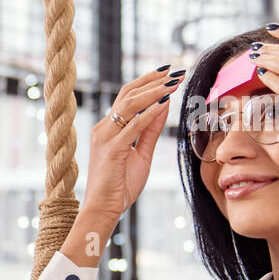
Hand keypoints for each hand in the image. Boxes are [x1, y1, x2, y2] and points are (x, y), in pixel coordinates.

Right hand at [79, 66, 183, 224]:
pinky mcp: (112, 149)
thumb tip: (164, 106)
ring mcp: (105, 138)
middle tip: (175, 71)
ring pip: (129, 105)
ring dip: (153, 92)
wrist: (104, 208)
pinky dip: (149, 114)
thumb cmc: (120, 184)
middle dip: (152, 81)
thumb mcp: (142, 153)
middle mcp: (103, 128)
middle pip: (127, 95)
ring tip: (173, 82)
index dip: (147, 82)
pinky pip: (133, 126)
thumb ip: (150, 130)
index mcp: (108, 128)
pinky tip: (164, 103)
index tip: (168, 72)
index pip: (127, 96)